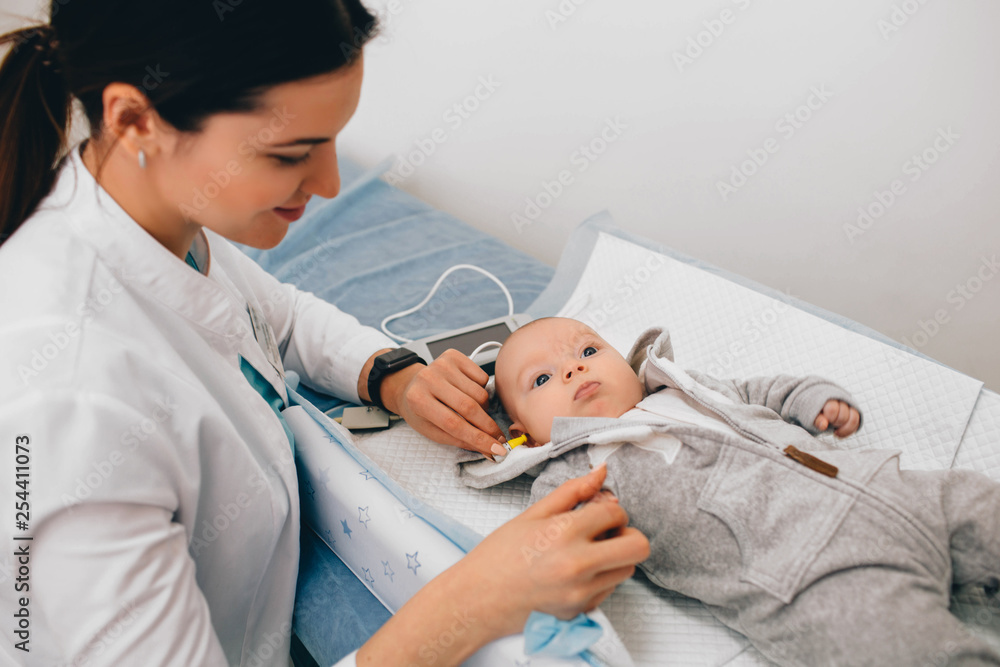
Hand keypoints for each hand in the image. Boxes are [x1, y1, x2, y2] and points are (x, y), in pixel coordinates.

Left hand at [380, 349, 506, 457]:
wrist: (410, 384)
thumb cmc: (420, 409)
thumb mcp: (432, 431)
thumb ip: (459, 440)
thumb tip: (488, 449)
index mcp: (418, 400)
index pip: (454, 424)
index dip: (478, 439)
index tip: (496, 450)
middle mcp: (429, 379)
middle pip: (469, 407)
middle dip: (488, 426)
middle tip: (498, 437)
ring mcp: (442, 365)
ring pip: (480, 393)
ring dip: (484, 408)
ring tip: (472, 411)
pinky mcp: (453, 356)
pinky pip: (482, 377)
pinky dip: (481, 389)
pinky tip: (468, 392)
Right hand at [457, 465, 650, 637]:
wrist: (477, 599)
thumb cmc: (499, 554)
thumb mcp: (533, 513)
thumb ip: (573, 491)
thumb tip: (602, 472)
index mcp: (565, 532)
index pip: (616, 513)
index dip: (610, 508)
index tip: (596, 511)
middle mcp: (578, 564)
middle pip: (638, 546)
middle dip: (627, 534)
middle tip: (604, 532)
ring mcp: (582, 592)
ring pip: (628, 569)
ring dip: (615, 557)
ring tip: (587, 552)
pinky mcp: (581, 611)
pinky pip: (610, 589)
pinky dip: (601, 578)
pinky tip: (574, 573)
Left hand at [814, 399, 859, 437]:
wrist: (821, 406)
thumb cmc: (815, 411)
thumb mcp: (813, 415)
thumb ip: (817, 419)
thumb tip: (823, 426)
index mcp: (829, 398)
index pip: (833, 409)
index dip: (830, 418)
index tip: (824, 422)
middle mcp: (841, 400)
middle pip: (844, 416)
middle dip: (836, 423)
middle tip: (829, 425)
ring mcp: (850, 406)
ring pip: (854, 419)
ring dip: (845, 429)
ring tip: (836, 432)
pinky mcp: (854, 413)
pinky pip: (857, 423)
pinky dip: (849, 431)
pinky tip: (840, 433)